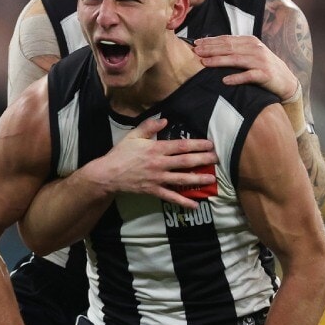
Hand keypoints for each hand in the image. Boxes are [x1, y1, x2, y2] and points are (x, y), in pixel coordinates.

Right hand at [96, 117, 216, 209]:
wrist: (108, 174)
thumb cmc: (120, 153)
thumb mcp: (133, 135)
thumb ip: (149, 127)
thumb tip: (165, 120)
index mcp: (156, 149)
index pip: (181, 146)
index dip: (197, 145)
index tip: (209, 144)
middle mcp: (160, 164)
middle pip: (186, 161)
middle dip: (203, 160)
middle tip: (216, 159)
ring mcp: (158, 178)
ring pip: (182, 179)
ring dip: (198, 179)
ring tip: (211, 179)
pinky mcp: (154, 190)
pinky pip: (171, 197)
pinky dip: (183, 201)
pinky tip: (195, 204)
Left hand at [193, 35, 298, 100]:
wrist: (286, 81)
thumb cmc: (264, 67)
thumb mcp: (251, 54)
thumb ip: (236, 49)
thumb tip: (213, 47)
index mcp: (251, 41)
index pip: (227, 39)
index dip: (211, 41)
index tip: (196, 43)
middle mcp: (255, 49)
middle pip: (229, 48)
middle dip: (211, 49)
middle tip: (196, 52)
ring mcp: (260, 61)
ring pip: (236, 60)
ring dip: (219, 61)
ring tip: (205, 63)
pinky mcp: (265, 75)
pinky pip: (248, 76)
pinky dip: (236, 78)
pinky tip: (224, 80)